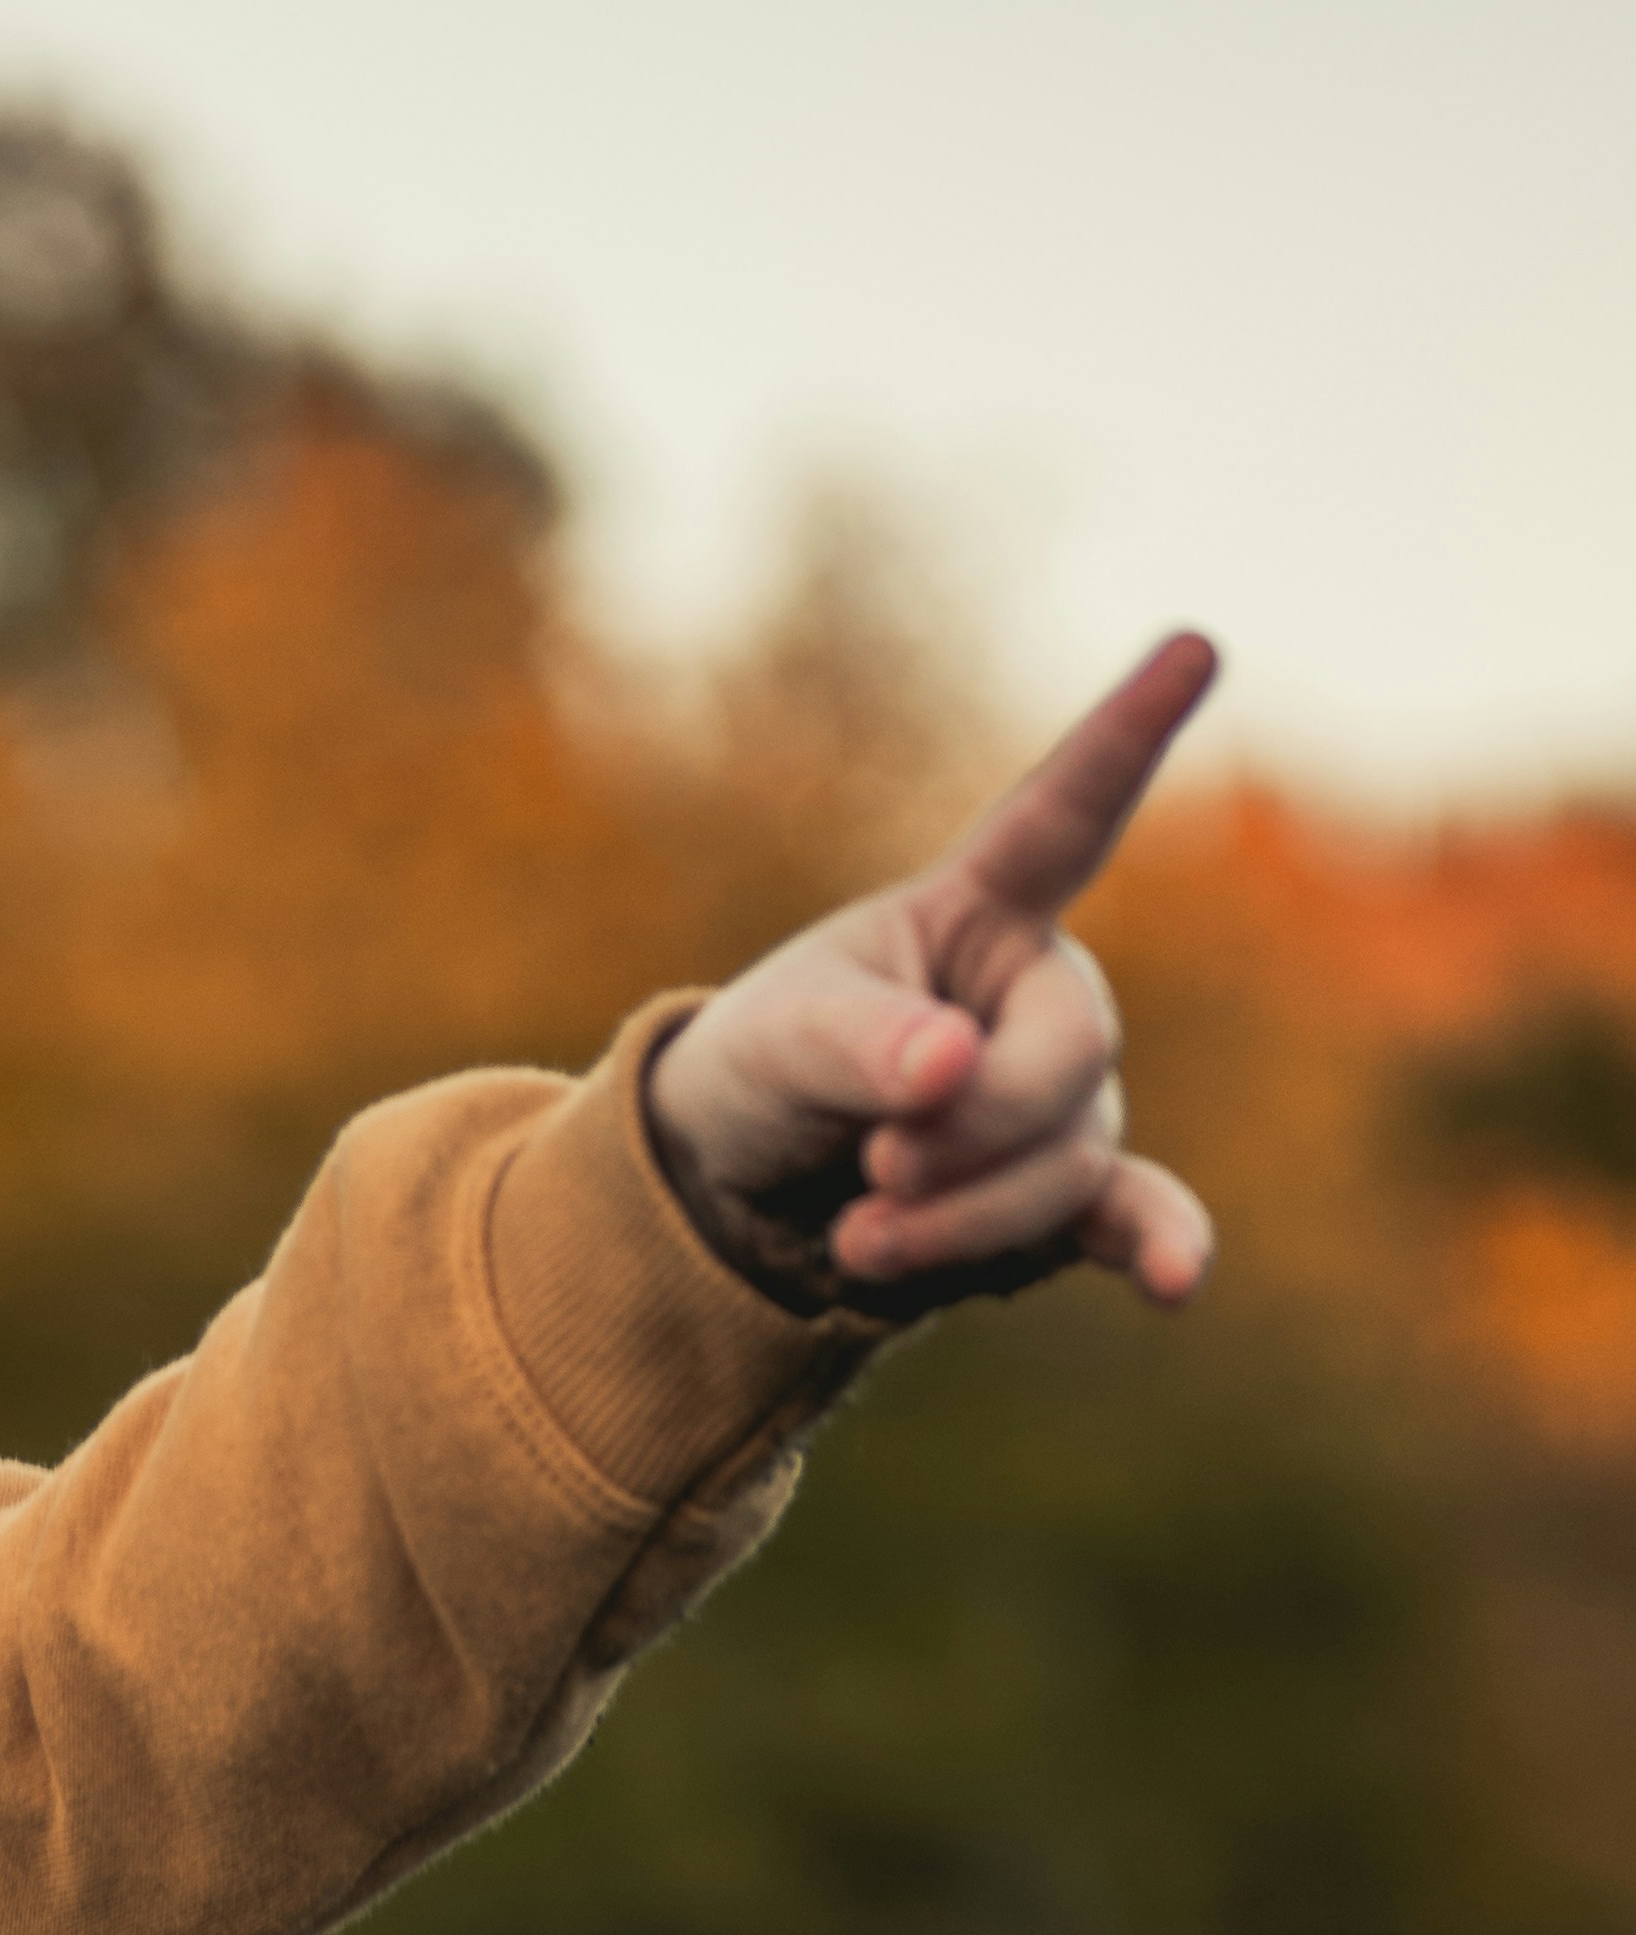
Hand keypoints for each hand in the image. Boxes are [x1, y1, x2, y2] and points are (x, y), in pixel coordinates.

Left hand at [649, 633, 1222, 1313]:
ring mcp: (1062, 1099)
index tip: (1194, 645)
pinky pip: (1125, 1216)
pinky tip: (1176, 1284)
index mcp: (979, 911)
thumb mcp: (780, 1038)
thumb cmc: (763, 1070)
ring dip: (959, 1218)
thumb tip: (949, 1072)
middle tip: (873, 1166)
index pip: (1062, 813)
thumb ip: (860, 1045)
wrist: (746, 1192)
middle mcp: (1042, 994)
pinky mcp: (1057, 1200)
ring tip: (859, 1232)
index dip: (1127, 734)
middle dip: (973, 1129)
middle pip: (1072, 1058)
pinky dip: (1154, 1246)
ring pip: (1065, 1162)